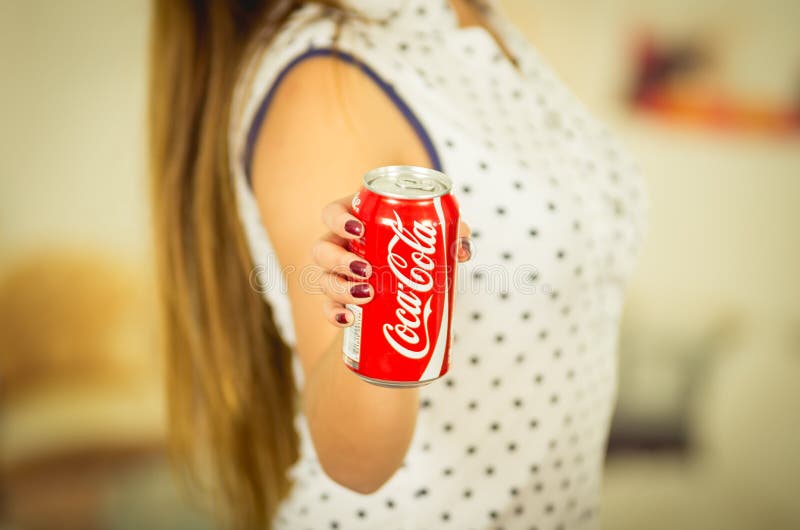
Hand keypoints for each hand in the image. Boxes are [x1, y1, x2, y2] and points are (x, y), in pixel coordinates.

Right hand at [312, 195, 471, 327]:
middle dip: (339, 259)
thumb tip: (461, 250)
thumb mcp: (434, 237)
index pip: (332, 214)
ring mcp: (337, 275)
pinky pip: (328, 308)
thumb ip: (451, 235)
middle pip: (322, 249)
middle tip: (367, 269)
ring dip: (340, 288)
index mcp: (354, 222)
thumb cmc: (417, 250)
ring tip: (366, 295)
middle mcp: (339, 247)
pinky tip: (348, 319)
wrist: (412, 288)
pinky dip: (335, 314)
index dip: (339, 221)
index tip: (359, 229)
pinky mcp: (341, 301)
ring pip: (324, 279)